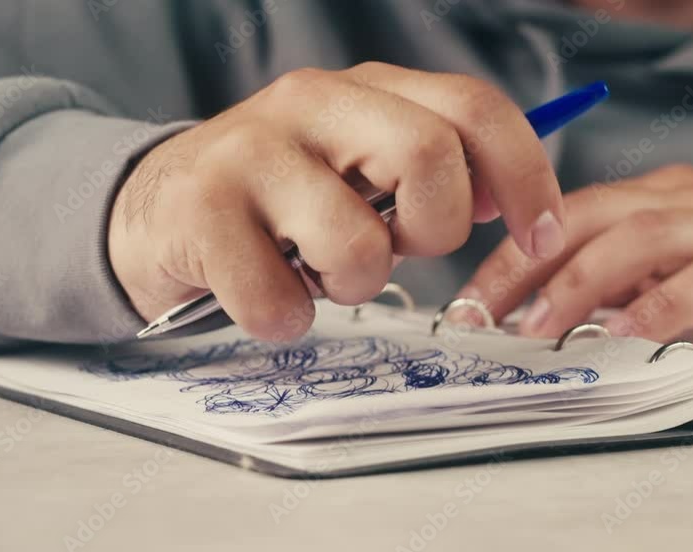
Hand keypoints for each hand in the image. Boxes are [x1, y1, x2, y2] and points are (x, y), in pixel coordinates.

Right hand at [109, 62, 564, 339]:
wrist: (152, 209)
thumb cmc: (276, 199)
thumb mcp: (356, 168)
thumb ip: (427, 172)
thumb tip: (504, 201)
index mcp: (363, 91)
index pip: (473, 109)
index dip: (526, 176)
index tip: (540, 235)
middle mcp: (310, 104)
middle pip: (428, 157)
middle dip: (433, 232)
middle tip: (396, 251)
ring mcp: (250, 154)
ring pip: (358, 244)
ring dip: (350, 286)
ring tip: (315, 272)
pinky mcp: (201, 213)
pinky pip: (280, 302)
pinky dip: (283, 319)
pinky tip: (263, 292)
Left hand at [461, 165, 692, 340]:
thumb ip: (637, 279)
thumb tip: (567, 316)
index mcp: (661, 200)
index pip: (567, 217)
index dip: (512, 255)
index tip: (471, 300)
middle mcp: (685, 203)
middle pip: (583, 220)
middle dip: (520, 266)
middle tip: (478, 316)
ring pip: (634, 242)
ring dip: (576, 287)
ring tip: (537, 332)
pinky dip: (662, 307)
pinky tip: (629, 336)